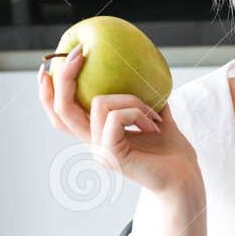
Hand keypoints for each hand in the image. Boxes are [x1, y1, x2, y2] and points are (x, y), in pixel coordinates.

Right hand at [38, 45, 199, 196]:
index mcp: (98, 135)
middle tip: (80, 53)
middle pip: (62, 109)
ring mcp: (101, 150)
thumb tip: (144, 73)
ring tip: (155, 117)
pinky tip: (156, 126)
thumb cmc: (174, 154)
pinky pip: (116, 117)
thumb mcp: (157, 118)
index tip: (50, 64)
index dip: (48, 91)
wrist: (186, 182)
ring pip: (99, 103)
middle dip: (65, 77)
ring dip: (132, 101)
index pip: (61, 114)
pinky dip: (137, 113)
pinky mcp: (112, 154)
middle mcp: (94, 144)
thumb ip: (146, 99)